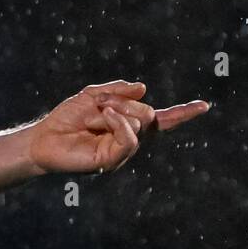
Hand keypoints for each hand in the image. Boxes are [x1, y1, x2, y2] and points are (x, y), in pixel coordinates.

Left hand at [25, 80, 209, 175]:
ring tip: (93, 115)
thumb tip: (144, 88)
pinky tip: (103, 118)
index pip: (160, 119)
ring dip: (115, 111)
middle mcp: (128, 139)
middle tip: (100, 104)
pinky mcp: (112, 161)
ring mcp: (121, 151)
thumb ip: (117, 90)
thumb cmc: (65, 119)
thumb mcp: (91, 96)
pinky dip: (118, 122)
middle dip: (124, 102)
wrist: (43, 138)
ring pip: (139, 124)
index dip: (182, 113)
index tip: (204, 106)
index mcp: (127, 124)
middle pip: (148, 114)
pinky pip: (129, 138)